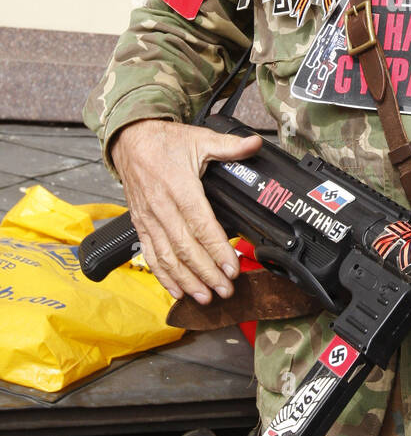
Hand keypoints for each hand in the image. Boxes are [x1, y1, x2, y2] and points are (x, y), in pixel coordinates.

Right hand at [110, 119, 262, 304]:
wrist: (129, 140)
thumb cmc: (165, 141)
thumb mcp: (200, 138)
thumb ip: (229, 146)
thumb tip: (255, 144)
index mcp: (179, 187)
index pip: (200, 224)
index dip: (216, 248)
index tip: (232, 267)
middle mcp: (162, 207)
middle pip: (185, 247)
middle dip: (207, 272)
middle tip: (225, 289)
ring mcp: (149, 219)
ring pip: (167, 256)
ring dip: (186, 280)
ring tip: (205, 297)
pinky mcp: (140, 225)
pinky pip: (151, 255)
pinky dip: (163, 276)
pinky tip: (178, 291)